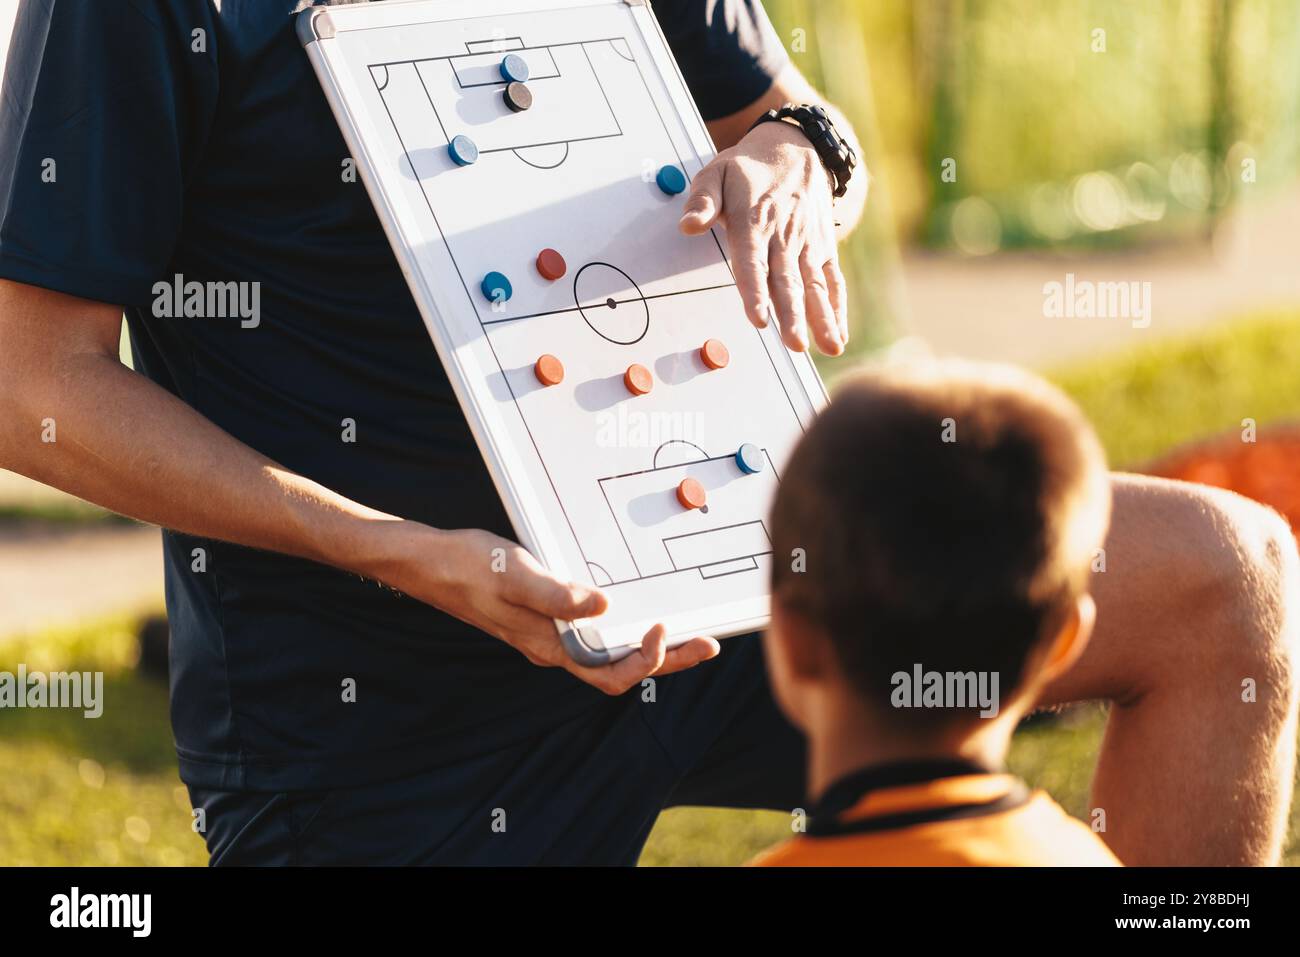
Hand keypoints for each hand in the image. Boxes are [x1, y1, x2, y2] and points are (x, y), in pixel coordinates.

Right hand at [375, 524, 720, 693]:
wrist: (427, 563)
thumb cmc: (468, 568)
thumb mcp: (515, 575)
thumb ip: (558, 594)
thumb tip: (604, 606)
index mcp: (550, 646)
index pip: (613, 675)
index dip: (650, 659)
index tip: (666, 627)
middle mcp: (554, 647)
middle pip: (621, 670)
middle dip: (669, 659)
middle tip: (710, 643)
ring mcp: (549, 634)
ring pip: (609, 653)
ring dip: (650, 646)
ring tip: (686, 631)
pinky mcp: (543, 617)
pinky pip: (592, 633)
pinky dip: (621, 626)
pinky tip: (632, 607)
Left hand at [679, 120, 847, 355]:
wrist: (795, 150)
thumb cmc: (747, 170)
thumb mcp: (716, 173)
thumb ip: (702, 201)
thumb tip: (688, 225)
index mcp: (753, 220)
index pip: (753, 261)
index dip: (755, 291)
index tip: (758, 317)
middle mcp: (783, 236)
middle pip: (787, 281)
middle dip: (792, 315)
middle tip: (795, 344)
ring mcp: (807, 245)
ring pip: (814, 286)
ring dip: (822, 318)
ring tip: (828, 348)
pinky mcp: (823, 249)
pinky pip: (832, 281)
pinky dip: (838, 308)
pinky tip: (838, 336)